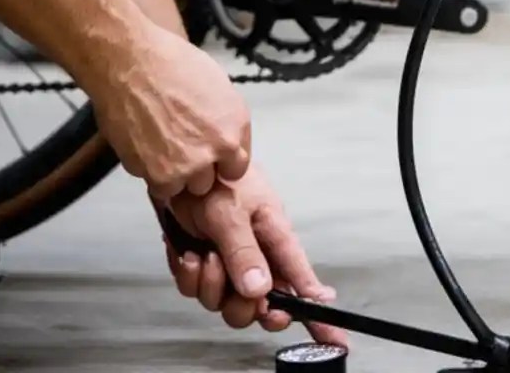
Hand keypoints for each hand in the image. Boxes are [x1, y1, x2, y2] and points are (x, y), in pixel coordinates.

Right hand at [92, 19, 250, 200]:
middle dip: (196, 171)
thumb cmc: (173, 65)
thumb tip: (228, 142)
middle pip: (207, 184)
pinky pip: (151, 182)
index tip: (211, 157)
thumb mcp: (221, 90)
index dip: (222, 163)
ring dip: (170, 175)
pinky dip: (147, 169)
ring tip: (159, 145)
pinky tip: (143, 142)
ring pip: (178, 188)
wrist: (130, 62)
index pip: (237, 170)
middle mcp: (211, 154)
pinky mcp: (148, 172)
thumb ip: (227, 124)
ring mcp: (179, 167)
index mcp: (232, 132)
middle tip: (180, 148)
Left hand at [160, 167, 347, 346]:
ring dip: (210, 285)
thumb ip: (246, 253)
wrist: (177, 169)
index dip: (317, 312)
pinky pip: (198, 290)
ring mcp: (230, 262)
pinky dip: (189, 275)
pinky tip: (187, 253)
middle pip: (260, 306)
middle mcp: (258, 256)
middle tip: (237, 292)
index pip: (304, 283)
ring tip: (205, 255)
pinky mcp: (204, 263)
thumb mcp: (231, 213)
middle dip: (245, 306)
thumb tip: (261, 290)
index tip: (332, 339)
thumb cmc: (215, 178)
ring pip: (225, 302)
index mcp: (277, 239)